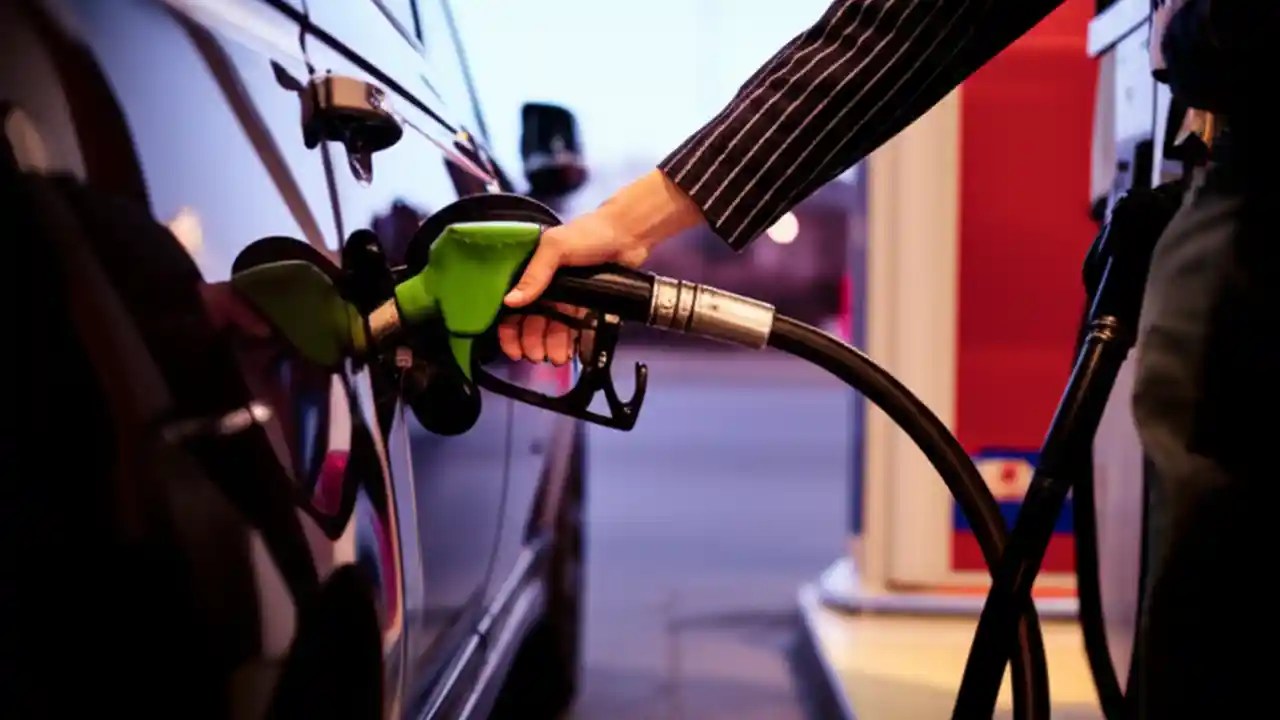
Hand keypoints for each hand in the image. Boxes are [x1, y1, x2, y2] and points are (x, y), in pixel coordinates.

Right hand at [498, 209, 654, 364]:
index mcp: (532, 272)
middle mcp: (547, 288)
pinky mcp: (586, 307)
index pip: (513, 305)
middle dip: (532, 342)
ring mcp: (566, 299)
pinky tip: (571, 353)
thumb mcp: (555, 248)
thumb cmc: (587, 235)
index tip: (512, 348)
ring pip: (553, 329)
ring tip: (556, 358)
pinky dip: (571, 343)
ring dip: (551, 346)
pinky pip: (575, 330)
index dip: (510, 329)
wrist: (628, 236)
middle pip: (532, 323)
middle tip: (537, 356)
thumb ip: (534, 274)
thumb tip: (509, 301)